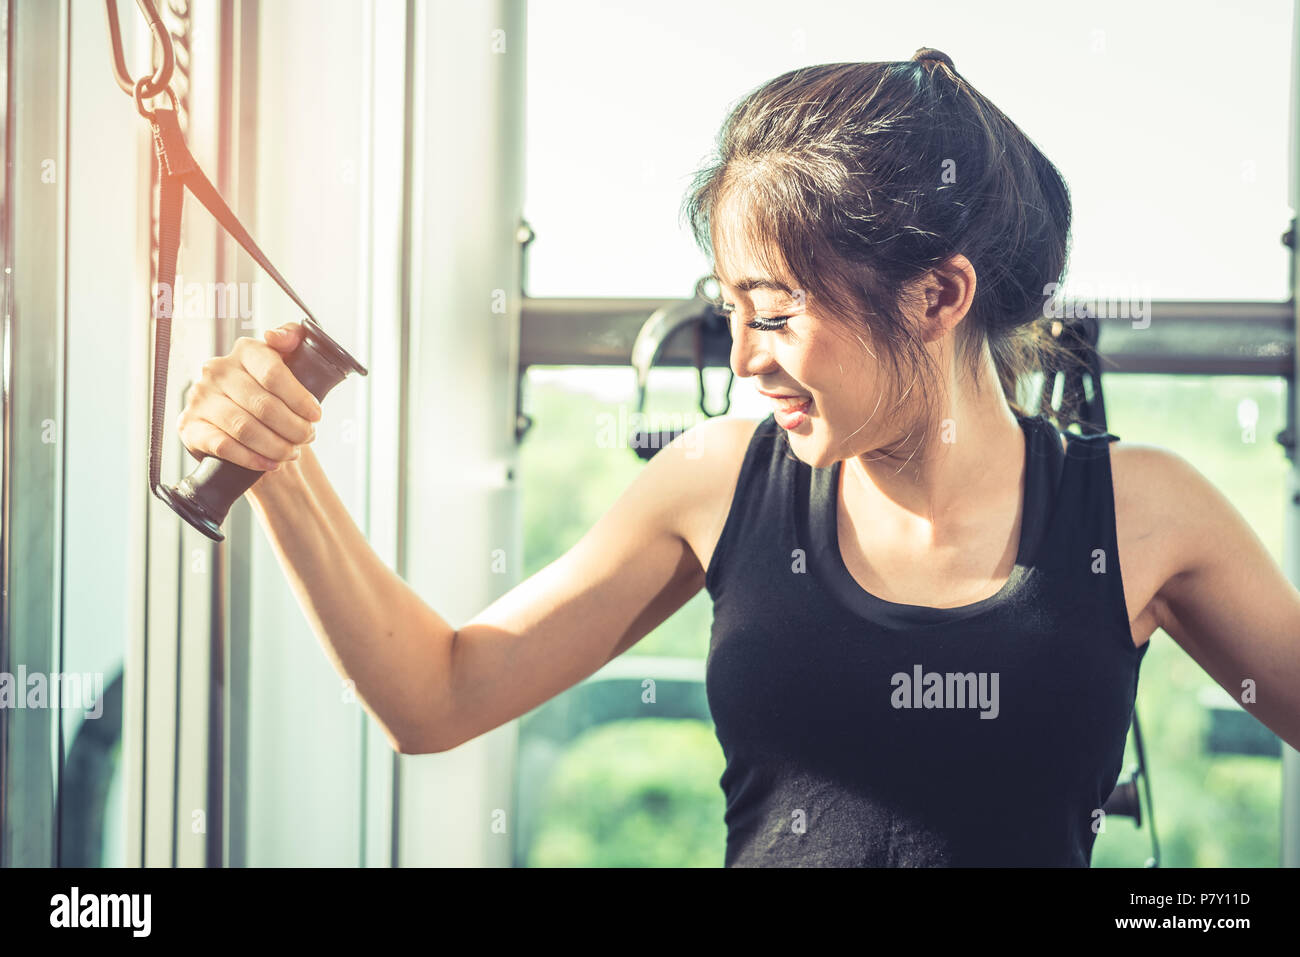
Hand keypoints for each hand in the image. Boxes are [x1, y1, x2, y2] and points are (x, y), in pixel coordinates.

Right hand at [177, 321, 322, 471]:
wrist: (239, 421)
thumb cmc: (269, 391)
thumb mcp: (287, 360)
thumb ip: (292, 338)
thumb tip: (276, 337)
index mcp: (244, 351)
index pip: (274, 373)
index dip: (299, 398)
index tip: (315, 415)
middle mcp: (217, 371)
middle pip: (263, 405)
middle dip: (293, 427)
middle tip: (307, 438)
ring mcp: (200, 398)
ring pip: (245, 428)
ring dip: (275, 446)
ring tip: (292, 452)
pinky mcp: (190, 426)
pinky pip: (224, 445)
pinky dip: (252, 458)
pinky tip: (269, 463)